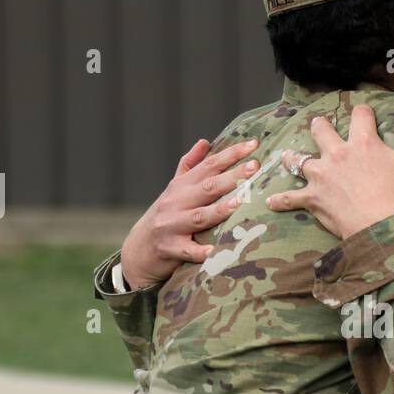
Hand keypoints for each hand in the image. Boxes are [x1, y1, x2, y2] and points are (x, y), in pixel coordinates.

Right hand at [120, 137, 258, 287]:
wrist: (138, 249)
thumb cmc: (166, 216)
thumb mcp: (174, 189)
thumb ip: (190, 166)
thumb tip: (205, 142)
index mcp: (181, 185)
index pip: (208, 165)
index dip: (230, 154)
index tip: (253, 145)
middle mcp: (176, 202)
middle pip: (208, 187)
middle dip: (232, 177)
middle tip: (255, 167)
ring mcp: (171, 225)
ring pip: (199, 216)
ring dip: (219, 210)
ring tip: (240, 203)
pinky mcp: (169, 248)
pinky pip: (187, 251)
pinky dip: (200, 251)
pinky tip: (214, 251)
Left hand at [268, 105, 393, 239]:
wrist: (383, 228)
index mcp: (362, 142)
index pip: (360, 115)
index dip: (364, 113)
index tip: (365, 116)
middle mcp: (337, 154)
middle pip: (321, 129)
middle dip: (320, 125)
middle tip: (320, 126)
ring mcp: (321, 176)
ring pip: (297, 159)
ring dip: (292, 157)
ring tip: (288, 156)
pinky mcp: (313, 198)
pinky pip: (290, 198)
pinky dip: (281, 201)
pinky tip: (271, 202)